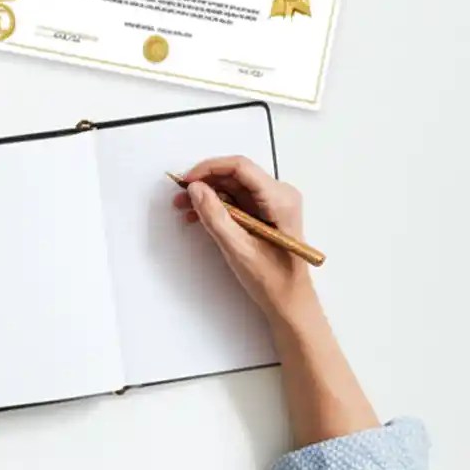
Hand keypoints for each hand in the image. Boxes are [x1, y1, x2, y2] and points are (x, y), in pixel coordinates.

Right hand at [172, 156, 316, 323]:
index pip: (240, 167)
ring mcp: (273, 203)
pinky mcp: (266, 212)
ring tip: (184, 208)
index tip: (186, 181)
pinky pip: (237, 200)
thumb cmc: (272, 280)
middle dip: (205, 182)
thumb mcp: (238, 248)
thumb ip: (215, 215)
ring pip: (233, 186)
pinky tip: (199, 217)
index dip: (209, 169)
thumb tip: (195, 189)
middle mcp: (280, 195)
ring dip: (208, 194)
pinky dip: (217, 205)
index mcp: (280, 199)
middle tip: (180, 196)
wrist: (290, 301)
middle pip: (235, 175)